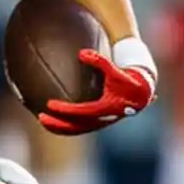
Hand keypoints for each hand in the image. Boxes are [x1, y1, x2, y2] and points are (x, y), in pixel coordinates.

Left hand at [38, 50, 155, 134]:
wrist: (142, 92)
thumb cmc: (128, 79)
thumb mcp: (115, 70)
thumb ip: (99, 61)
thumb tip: (81, 53)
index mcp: (106, 108)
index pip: (80, 112)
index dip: (64, 110)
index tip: (49, 104)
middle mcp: (102, 119)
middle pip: (75, 127)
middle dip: (56, 124)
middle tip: (40, 117)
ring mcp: (100, 123)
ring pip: (76, 130)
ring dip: (59, 127)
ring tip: (42, 119)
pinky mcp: (98, 122)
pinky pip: (79, 127)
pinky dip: (65, 125)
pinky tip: (53, 118)